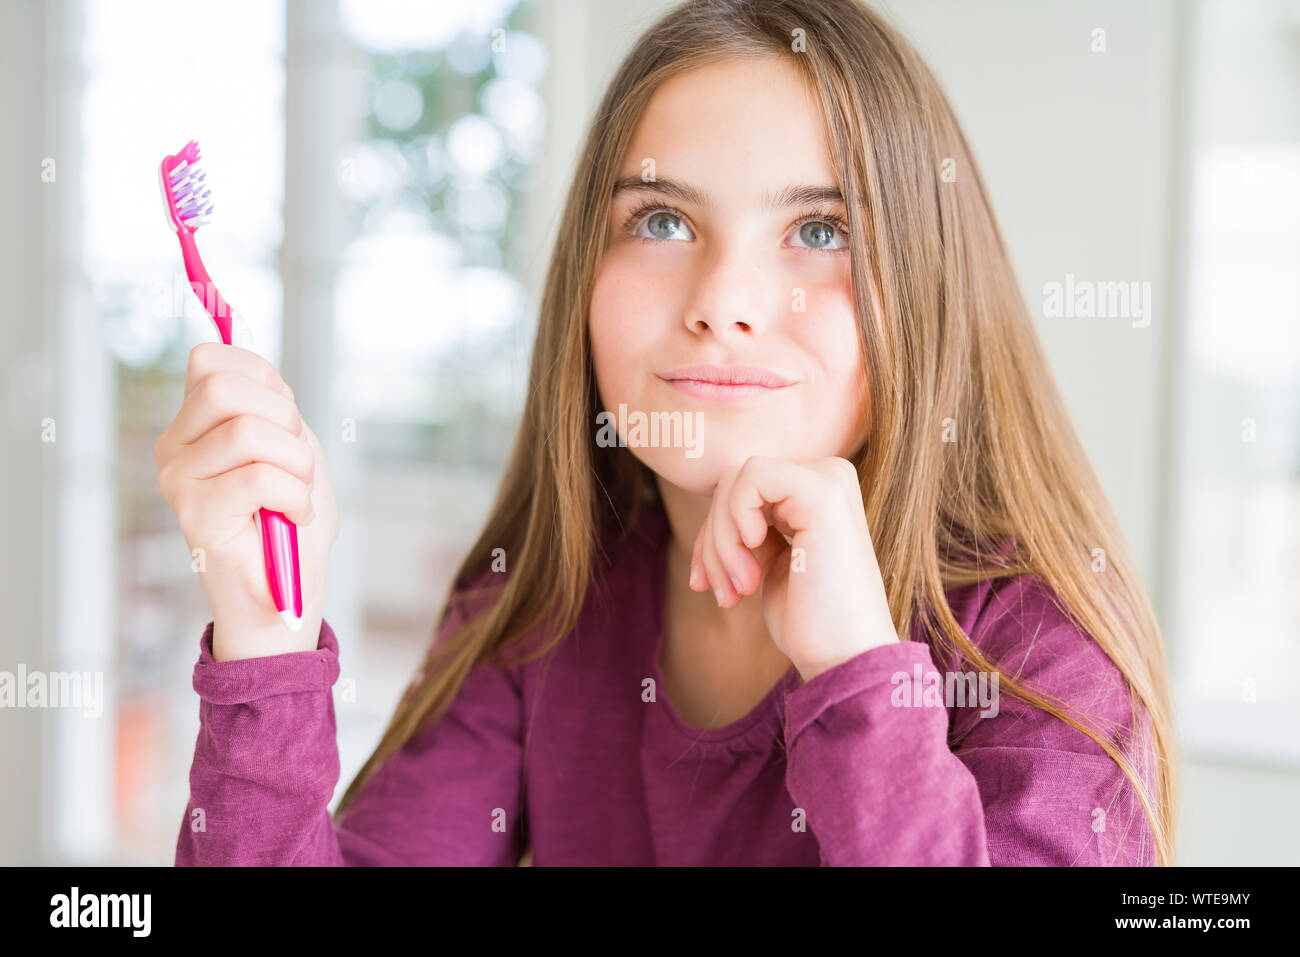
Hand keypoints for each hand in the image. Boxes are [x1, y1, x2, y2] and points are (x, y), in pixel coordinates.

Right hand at [155, 343, 339, 660]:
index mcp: (194, 425)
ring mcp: (178, 480)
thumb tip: (232, 336)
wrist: (287, 595)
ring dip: (296, 464)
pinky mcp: (194, 515)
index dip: (265, 380)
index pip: (211, 359)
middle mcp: (174, 448)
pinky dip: (295, 497)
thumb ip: (268, 399)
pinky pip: (258, 479)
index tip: (287, 422)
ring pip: (249, 432)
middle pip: (225, 387)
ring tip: (296, 495)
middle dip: (285, 419)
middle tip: (297, 461)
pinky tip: (293, 518)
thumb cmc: (292, 519)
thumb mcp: (291, 444)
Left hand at [688, 455, 897, 681]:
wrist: (842, 657)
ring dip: (721, 542)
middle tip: (724, 592)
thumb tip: (708, 513)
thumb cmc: (808, 619)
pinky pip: (751, 476)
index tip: (708, 582)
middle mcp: (828, 476)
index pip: (740, 489)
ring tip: (740, 588)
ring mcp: (829, 479)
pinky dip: (735, 520)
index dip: (713, 534)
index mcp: (817, 491)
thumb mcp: (768, 562)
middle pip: (732, 483)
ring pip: (734, 481)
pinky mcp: (823, 492)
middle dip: (712, 540)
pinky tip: (755, 556)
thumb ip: (748, 528)